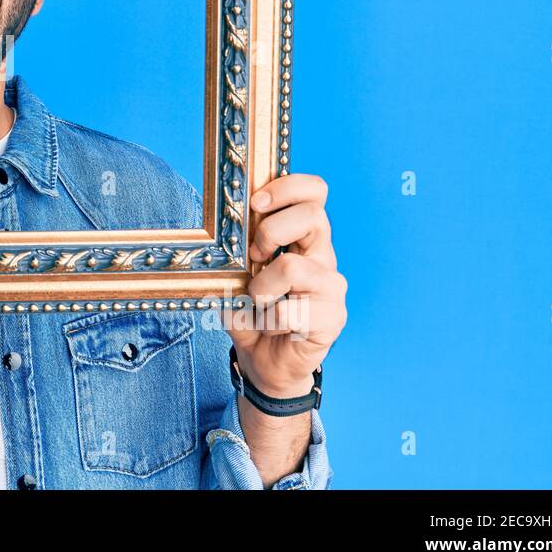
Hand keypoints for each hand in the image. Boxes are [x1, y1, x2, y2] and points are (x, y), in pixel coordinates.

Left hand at [222, 173, 346, 398]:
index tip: (255, 203)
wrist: (266, 364)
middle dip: (269, 231)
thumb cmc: (252, 314)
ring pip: (293, 266)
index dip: (287, 188)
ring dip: (262, 286)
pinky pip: (291, 310)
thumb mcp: (235, 277)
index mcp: (304, 237)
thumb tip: (220, 235)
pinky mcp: (332, 318)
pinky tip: (269, 326)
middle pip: (312, 216)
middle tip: (253, 255)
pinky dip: (267, 320)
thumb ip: (234, 253)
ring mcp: (331, 287)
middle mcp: (323, 257)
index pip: (314, 193)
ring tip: (258, 301)